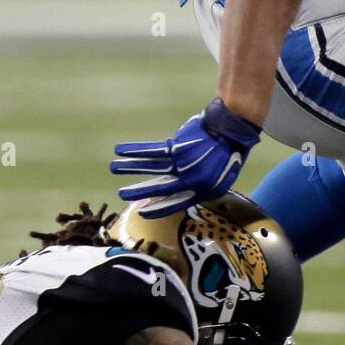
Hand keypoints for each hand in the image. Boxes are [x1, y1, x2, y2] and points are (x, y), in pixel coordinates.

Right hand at [110, 97, 260, 217]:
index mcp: (201, 189)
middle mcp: (189, 177)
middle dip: (139, 191)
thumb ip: (200, 189)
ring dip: (130, 167)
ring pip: (151, 165)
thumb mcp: (221, 181)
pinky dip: (135, 150)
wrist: (231, 131)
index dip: (159, 209)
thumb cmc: (227, 156)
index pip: (177, 202)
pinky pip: (152, 150)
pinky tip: (121, 150)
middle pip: (160, 186)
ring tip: (113, 168)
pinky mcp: (177, 145)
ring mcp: (182, 161)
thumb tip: (181, 194)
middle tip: (121, 194)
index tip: (143, 212)